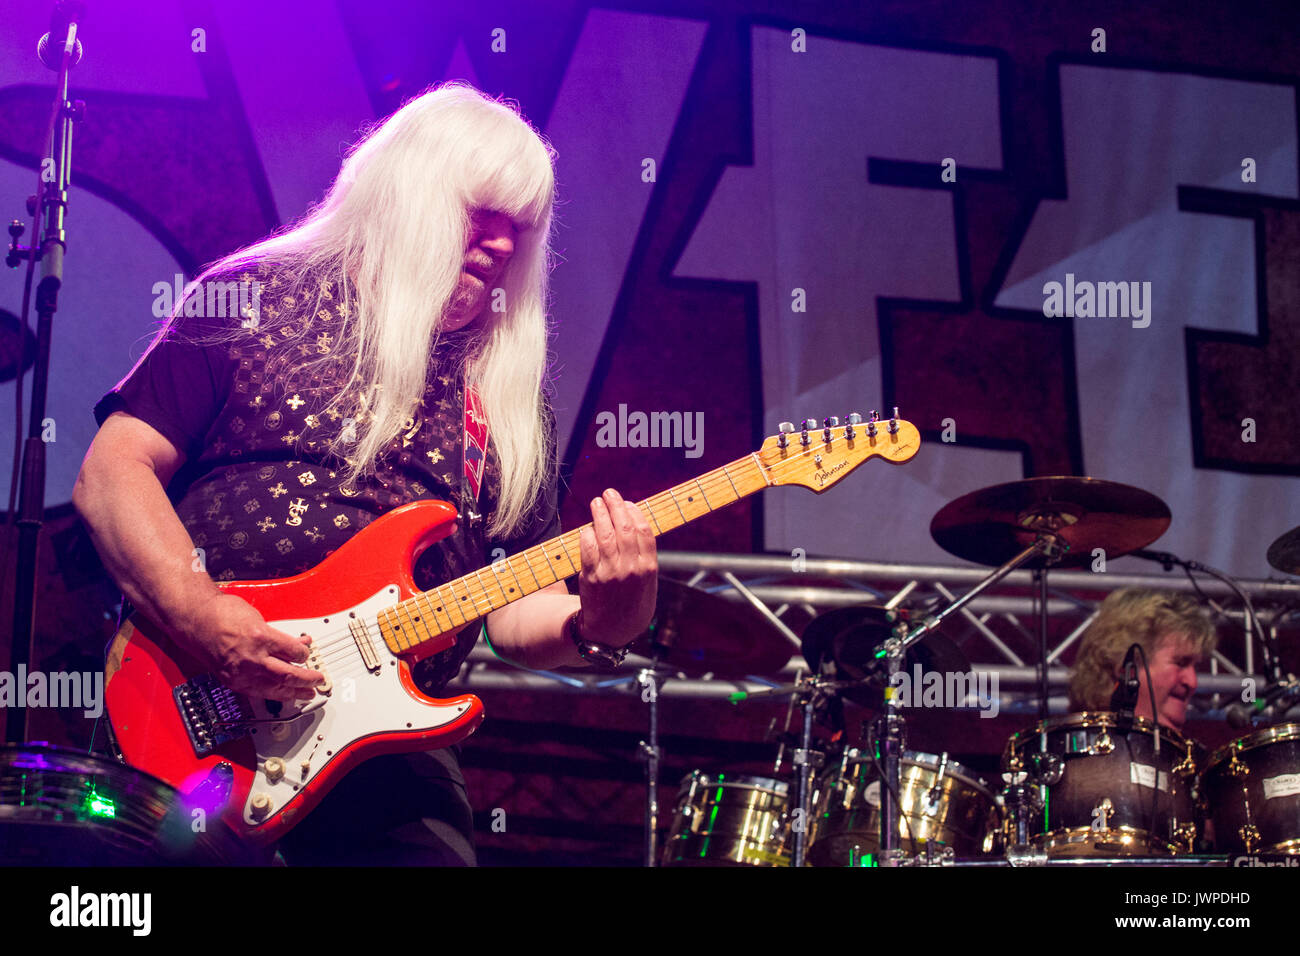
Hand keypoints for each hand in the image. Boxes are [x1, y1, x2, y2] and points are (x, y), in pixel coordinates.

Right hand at [182, 592, 324, 701]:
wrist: (194, 621)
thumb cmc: (221, 613)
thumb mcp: (257, 617)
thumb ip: (278, 634)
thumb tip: (297, 642)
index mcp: (261, 636)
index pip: (294, 652)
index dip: (305, 654)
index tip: (308, 654)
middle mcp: (252, 657)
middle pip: (288, 674)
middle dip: (307, 679)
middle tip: (318, 680)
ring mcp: (241, 672)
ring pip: (275, 688)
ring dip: (294, 692)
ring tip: (307, 693)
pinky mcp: (232, 681)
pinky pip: (258, 692)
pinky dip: (274, 694)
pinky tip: (283, 695)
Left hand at [577, 488, 657, 647]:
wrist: (610, 634)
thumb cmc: (631, 607)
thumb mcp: (648, 586)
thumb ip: (645, 559)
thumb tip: (637, 528)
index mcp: (648, 569)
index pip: (644, 531)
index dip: (635, 513)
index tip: (628, 504)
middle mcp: (631, 569)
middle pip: (624, 527)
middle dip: (616, 505)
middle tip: (609, 494)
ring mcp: (610, 573)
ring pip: (605, 534)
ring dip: (599, 513)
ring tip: (596, 502)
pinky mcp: (591, 578)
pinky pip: (588, 548)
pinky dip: (587, 535)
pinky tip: (587, 528)